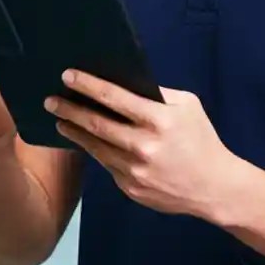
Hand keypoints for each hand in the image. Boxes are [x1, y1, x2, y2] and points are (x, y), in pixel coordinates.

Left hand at [45, 69, 245, 221]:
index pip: (115, 97)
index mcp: (159, 120)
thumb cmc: (201, 140)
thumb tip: (125, 83)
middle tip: (50, 100)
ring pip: (96, 147)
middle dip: (70, 110)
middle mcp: (143, 145)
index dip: (88, 85)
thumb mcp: (188, 106)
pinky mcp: (130, 188)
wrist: (213, 188)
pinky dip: (94, 151)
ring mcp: (134, 170)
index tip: (68, 76)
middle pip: (97, 123)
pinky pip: (107, 165)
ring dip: (74, 132)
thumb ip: (158, 94)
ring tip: (60, 121)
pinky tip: (85, 142)